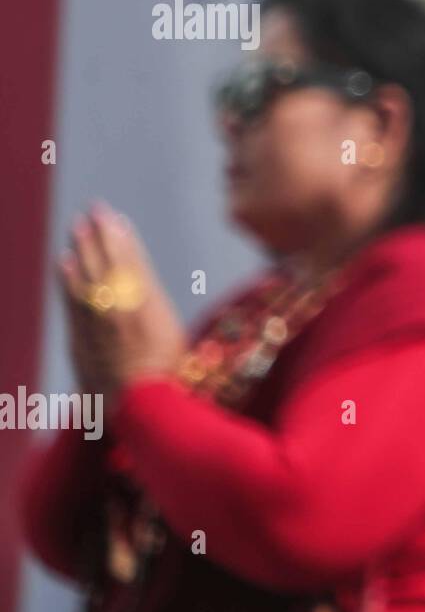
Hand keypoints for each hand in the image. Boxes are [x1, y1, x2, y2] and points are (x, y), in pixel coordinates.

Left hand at [57, 203, 186, 398]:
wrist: (139, 402)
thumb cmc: (168, 372)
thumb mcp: (174, 334)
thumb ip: (155, 307)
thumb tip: (143, 289)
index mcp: (146, 301)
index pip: (131, 260)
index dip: (122, 238)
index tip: (116, 219)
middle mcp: (118, 304)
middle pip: (106, 260)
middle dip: (100, 233)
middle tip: (94, 209)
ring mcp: (96, 319)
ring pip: (85, 274)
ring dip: (81, 248)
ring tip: (77, 227)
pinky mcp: (80, 335)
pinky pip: (71, 298)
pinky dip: (67, 278)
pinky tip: (63, 262)